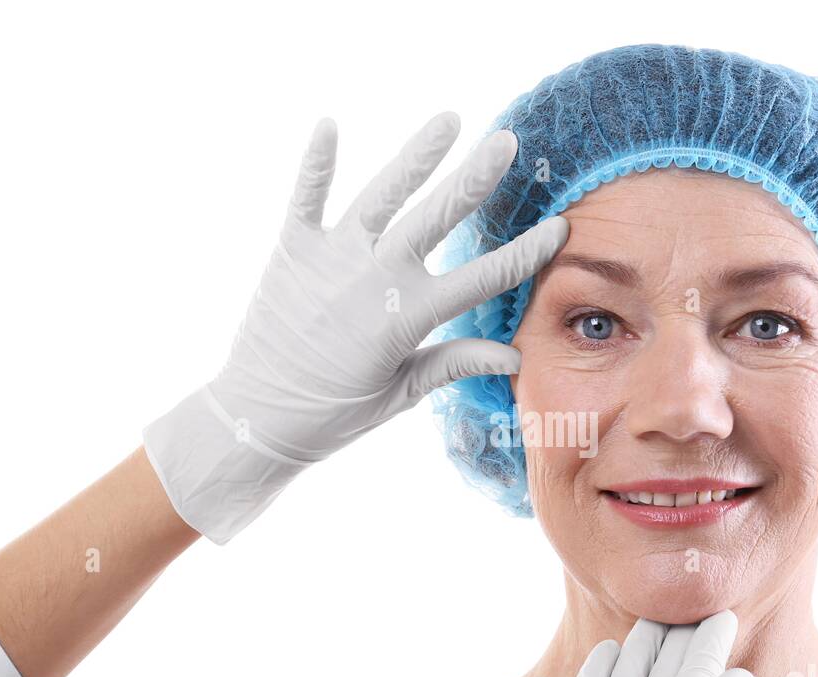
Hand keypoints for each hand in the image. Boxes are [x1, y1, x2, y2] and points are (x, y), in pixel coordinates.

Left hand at [143, 112, 568, 542]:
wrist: (259, 416)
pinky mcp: (292, 248)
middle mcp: (375, 278)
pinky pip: (306, 196)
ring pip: (383, 196)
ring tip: (448, 119)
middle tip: (507, 141)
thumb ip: (456, 362)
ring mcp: (333, 258)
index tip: (559, 226)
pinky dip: (317, 162)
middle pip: (437, 218)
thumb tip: (515, 358)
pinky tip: (330, 123)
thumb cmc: (336, 412)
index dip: (524, 252)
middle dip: (475, 177)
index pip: (482, 277)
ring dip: (417, 155)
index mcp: (409, 316)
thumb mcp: (402, 391)